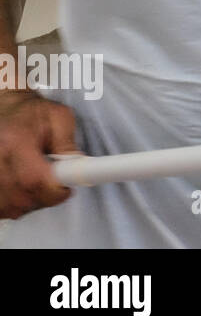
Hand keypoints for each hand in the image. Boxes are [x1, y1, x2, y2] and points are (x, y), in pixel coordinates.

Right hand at [0, 90, 80, 219]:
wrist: (5, 108)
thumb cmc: (32, 113)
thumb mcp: (59, 118)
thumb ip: (68, 145)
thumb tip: (79, 169)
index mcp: (16, 142)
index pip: (32, 180)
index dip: (52, 192)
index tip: (65, 190)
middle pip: (20, 198)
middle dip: (44, 197)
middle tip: (56, 185)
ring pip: (9, 207)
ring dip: (28, 203)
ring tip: (38, 183)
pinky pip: (0, 208)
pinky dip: (13, 204)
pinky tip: (22, 189)